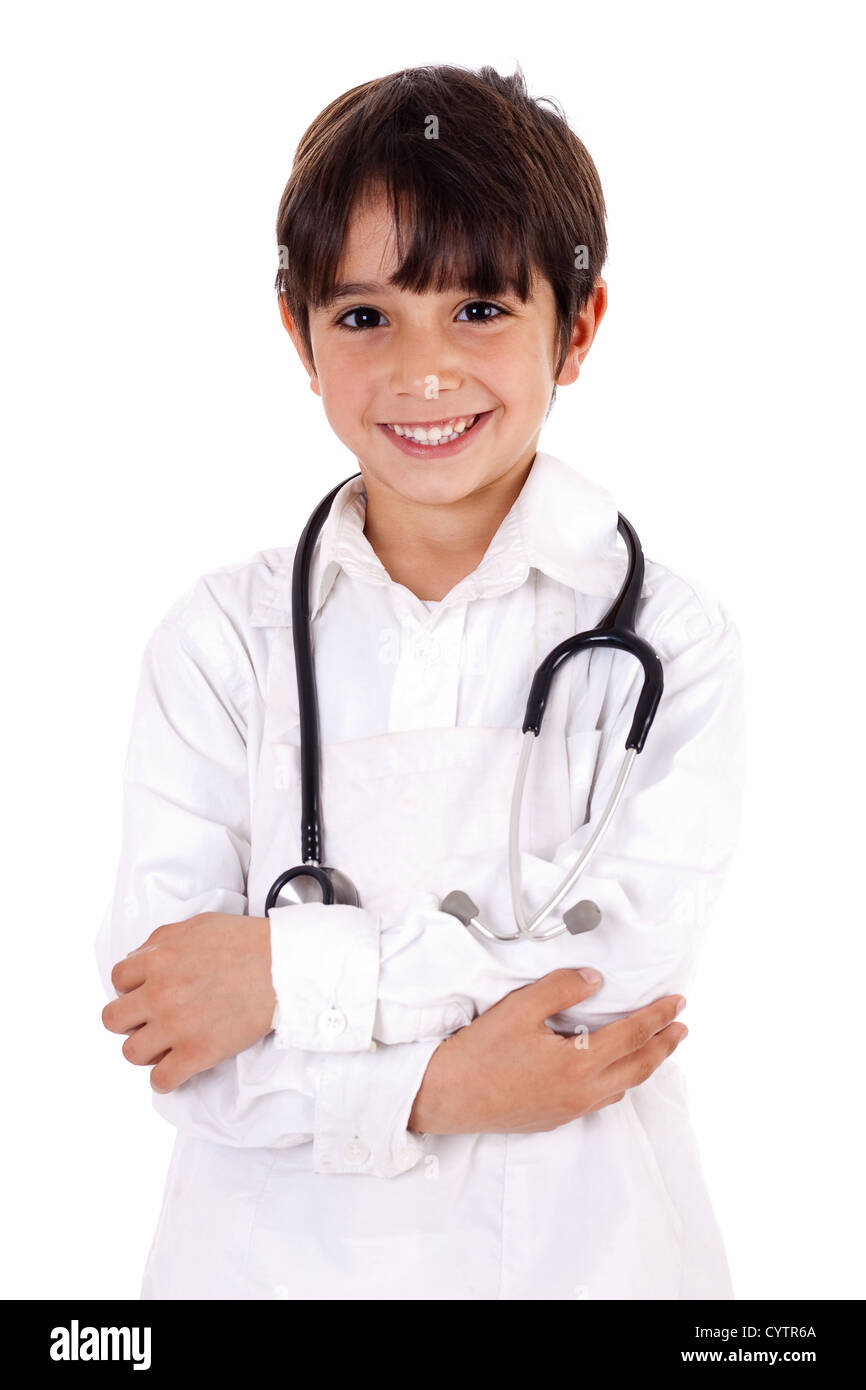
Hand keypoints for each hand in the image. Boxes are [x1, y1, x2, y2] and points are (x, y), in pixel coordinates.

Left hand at [101, 913, 275, 1092]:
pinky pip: (161, 1080)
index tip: (145, 993)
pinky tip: (177, 1068)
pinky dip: (165, 1079)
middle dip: (129, 1020)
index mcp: (158, 959)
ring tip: (165, 1045)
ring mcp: (176, 1027)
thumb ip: (161, 939)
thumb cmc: (248, 943)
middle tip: (150, 1020)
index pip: (118, 979)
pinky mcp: (197, 1054)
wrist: (285, 967)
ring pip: (131, 1053)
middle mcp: (160, 993)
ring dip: (146, 1050)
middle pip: (114, 1020)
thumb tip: (136, 958)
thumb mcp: (199, 924)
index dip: (130, 987)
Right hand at [408, 967, 686, 1134]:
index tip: (677, 1002)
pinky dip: (619, 1082)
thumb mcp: (520, 1007)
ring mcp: (569, 1110)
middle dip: (664, 1045)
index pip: (632, 1034)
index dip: (658, 1016)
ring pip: (622, 1088)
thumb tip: (595, 980)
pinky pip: (601, 1101)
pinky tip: (614, 1073)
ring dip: (645, 1065)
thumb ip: (561, 988)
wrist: (447, 1096)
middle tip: (681, 1027)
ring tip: (656, 1048)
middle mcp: (581, 1092)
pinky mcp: (554, 1118)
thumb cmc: (479, 1052)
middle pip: (638, 1067)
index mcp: (579, 1064)